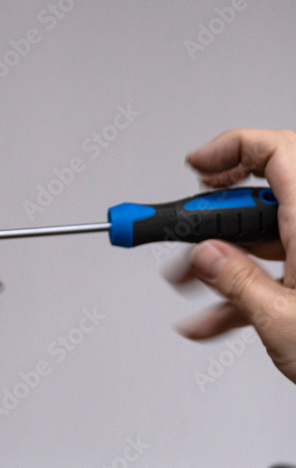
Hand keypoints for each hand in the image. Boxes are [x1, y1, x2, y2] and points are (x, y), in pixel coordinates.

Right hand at [169, 128, 295, 384]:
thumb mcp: (284, 319)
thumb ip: (238, 282)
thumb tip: (205, 255)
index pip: (274, 151)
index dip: (231, 147)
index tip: (197, 167)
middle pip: (261, 196)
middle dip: (213, 217)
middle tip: (183, 231)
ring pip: (264, 238)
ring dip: (221, 259)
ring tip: (184, 282)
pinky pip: (276, 269)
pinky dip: (243, 289)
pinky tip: (211, 318)